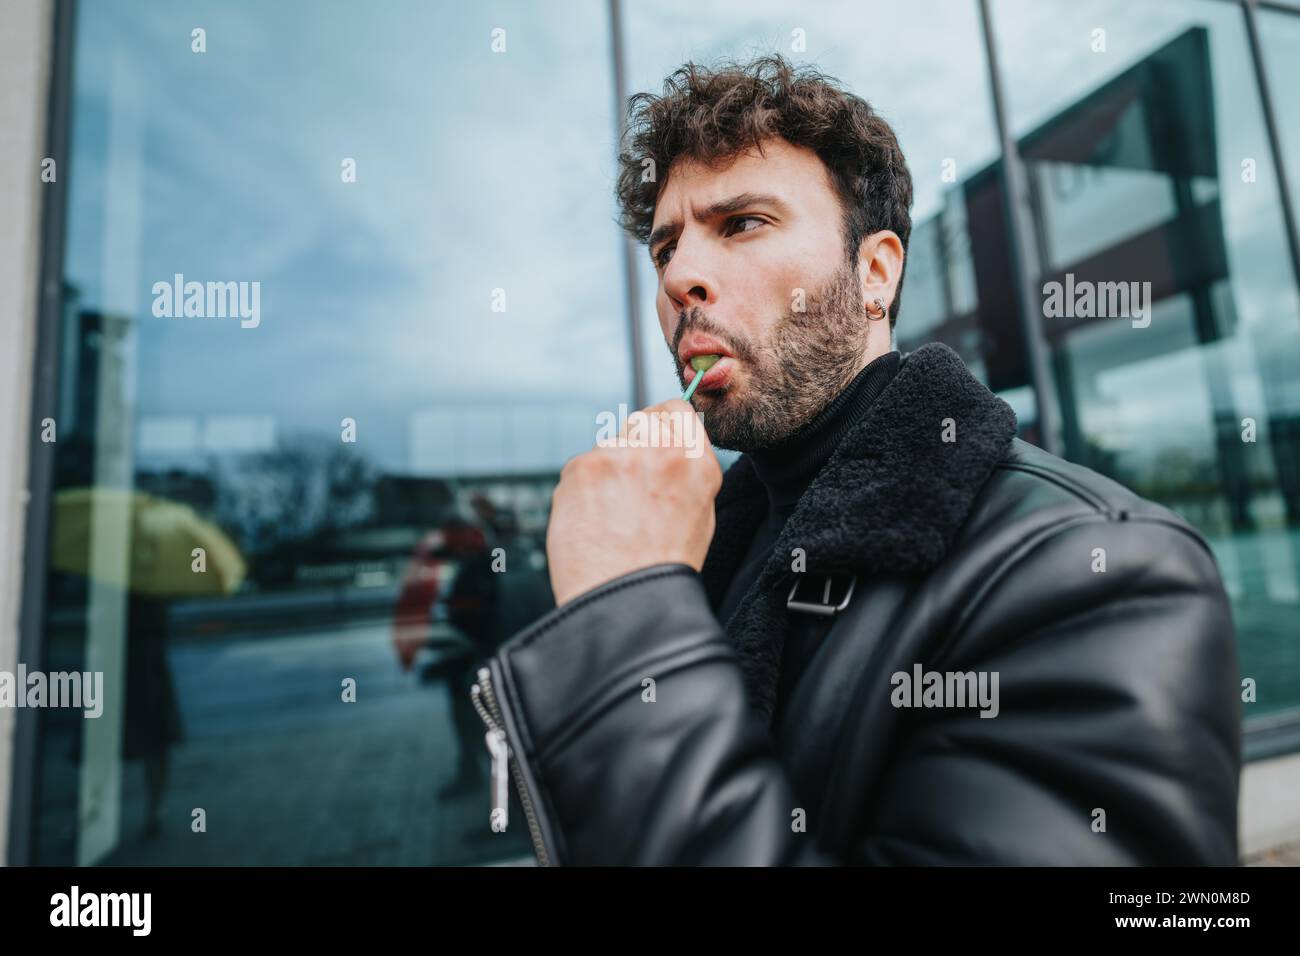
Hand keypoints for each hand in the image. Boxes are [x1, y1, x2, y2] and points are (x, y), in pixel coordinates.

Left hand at [546, 399, 722, 606]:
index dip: (664, 426)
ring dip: (608, 472)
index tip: (656, 444)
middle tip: (631, 489)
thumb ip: (686, 470)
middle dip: (634, 447)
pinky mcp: (579, 468)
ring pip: (607, 448)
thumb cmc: (662, 568)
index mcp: (695, 461)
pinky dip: (584, 491)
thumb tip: (666, 444)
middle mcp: (657, 449)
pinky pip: (581, 469)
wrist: (623, 601)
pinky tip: (593, 523)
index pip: (675, 411)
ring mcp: (615, 455)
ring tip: (613, 519)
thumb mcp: (700, 513)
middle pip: (639, 422)